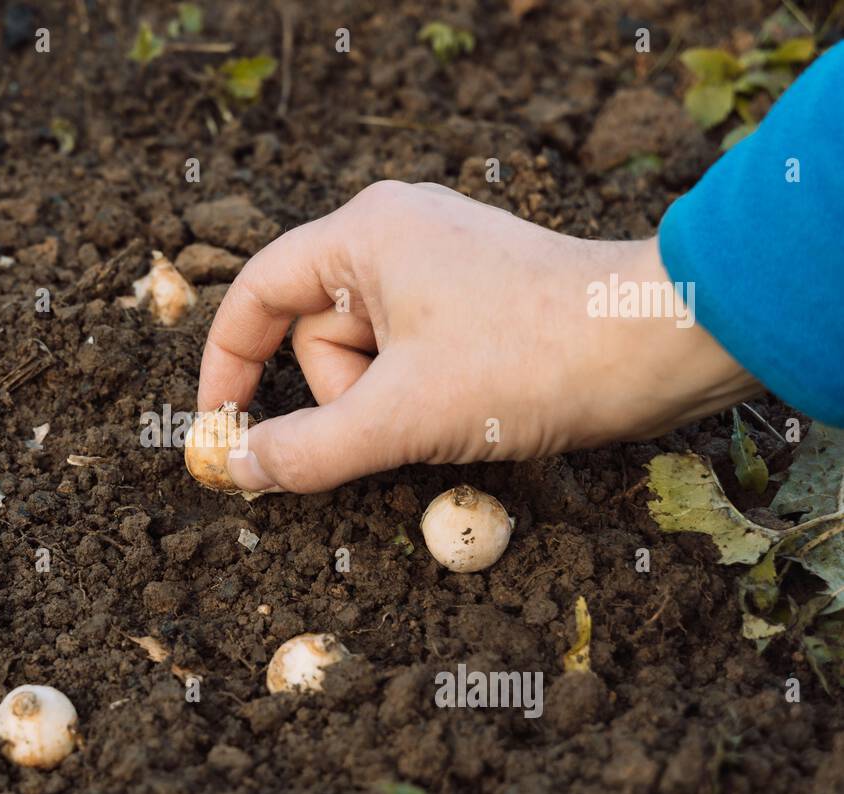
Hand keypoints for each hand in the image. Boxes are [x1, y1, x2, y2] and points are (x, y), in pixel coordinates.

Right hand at [197, 181, 760, 492]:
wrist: (662, 345)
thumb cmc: (531, 359)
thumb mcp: (402, 416)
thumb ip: (308, 450)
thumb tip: (240, 469)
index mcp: (364, 235)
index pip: (256, 293)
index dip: (226, 364)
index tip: (220, 428)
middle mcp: (396, 234)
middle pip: (316, 334)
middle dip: (347, 397)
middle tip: (400, 422)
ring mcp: (440, 265)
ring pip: (368, 355)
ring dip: (392, 404)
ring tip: (455, 412)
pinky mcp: (476, 298)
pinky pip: (411, 355)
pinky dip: (423, 395)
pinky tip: (473, 407)